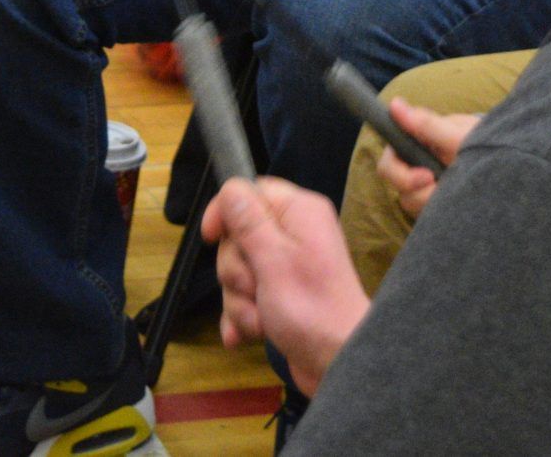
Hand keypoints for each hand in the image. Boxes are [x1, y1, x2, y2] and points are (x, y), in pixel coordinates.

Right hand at [204, 178, 369, 395]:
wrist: (339, 363)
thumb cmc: (311, 309)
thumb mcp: (274, 259)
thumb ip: (249, 222)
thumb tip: (230, 187)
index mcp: (299, 212)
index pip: (250, 191)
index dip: (226, 212)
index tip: (211, 237)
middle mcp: (294, 234)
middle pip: (238, 235)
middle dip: (236, 269)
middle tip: (254, 289)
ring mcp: (286, 268)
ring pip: (238, 270)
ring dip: (239, 299)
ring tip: (259, 321)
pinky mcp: (279, 296)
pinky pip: (245, 297)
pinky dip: (243, 315)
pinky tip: (245, 336)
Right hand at [376, 99, 480, 220]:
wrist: (501, 159)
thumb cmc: (477, 139)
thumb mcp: (456, 134)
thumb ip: (427, 124)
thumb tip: (395, 103)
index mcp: (412, 144)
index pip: (388, 163)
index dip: (400, 174)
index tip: (426, 176)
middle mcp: (411, 165)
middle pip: (396, 187)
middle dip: (418, 191)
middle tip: (441, 186)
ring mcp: (421, 186)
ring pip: (411, 202)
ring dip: (433, 200)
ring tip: (457, 188)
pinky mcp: (431, 202)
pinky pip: (426, 214)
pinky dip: (441, 209)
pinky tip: (457, 198)